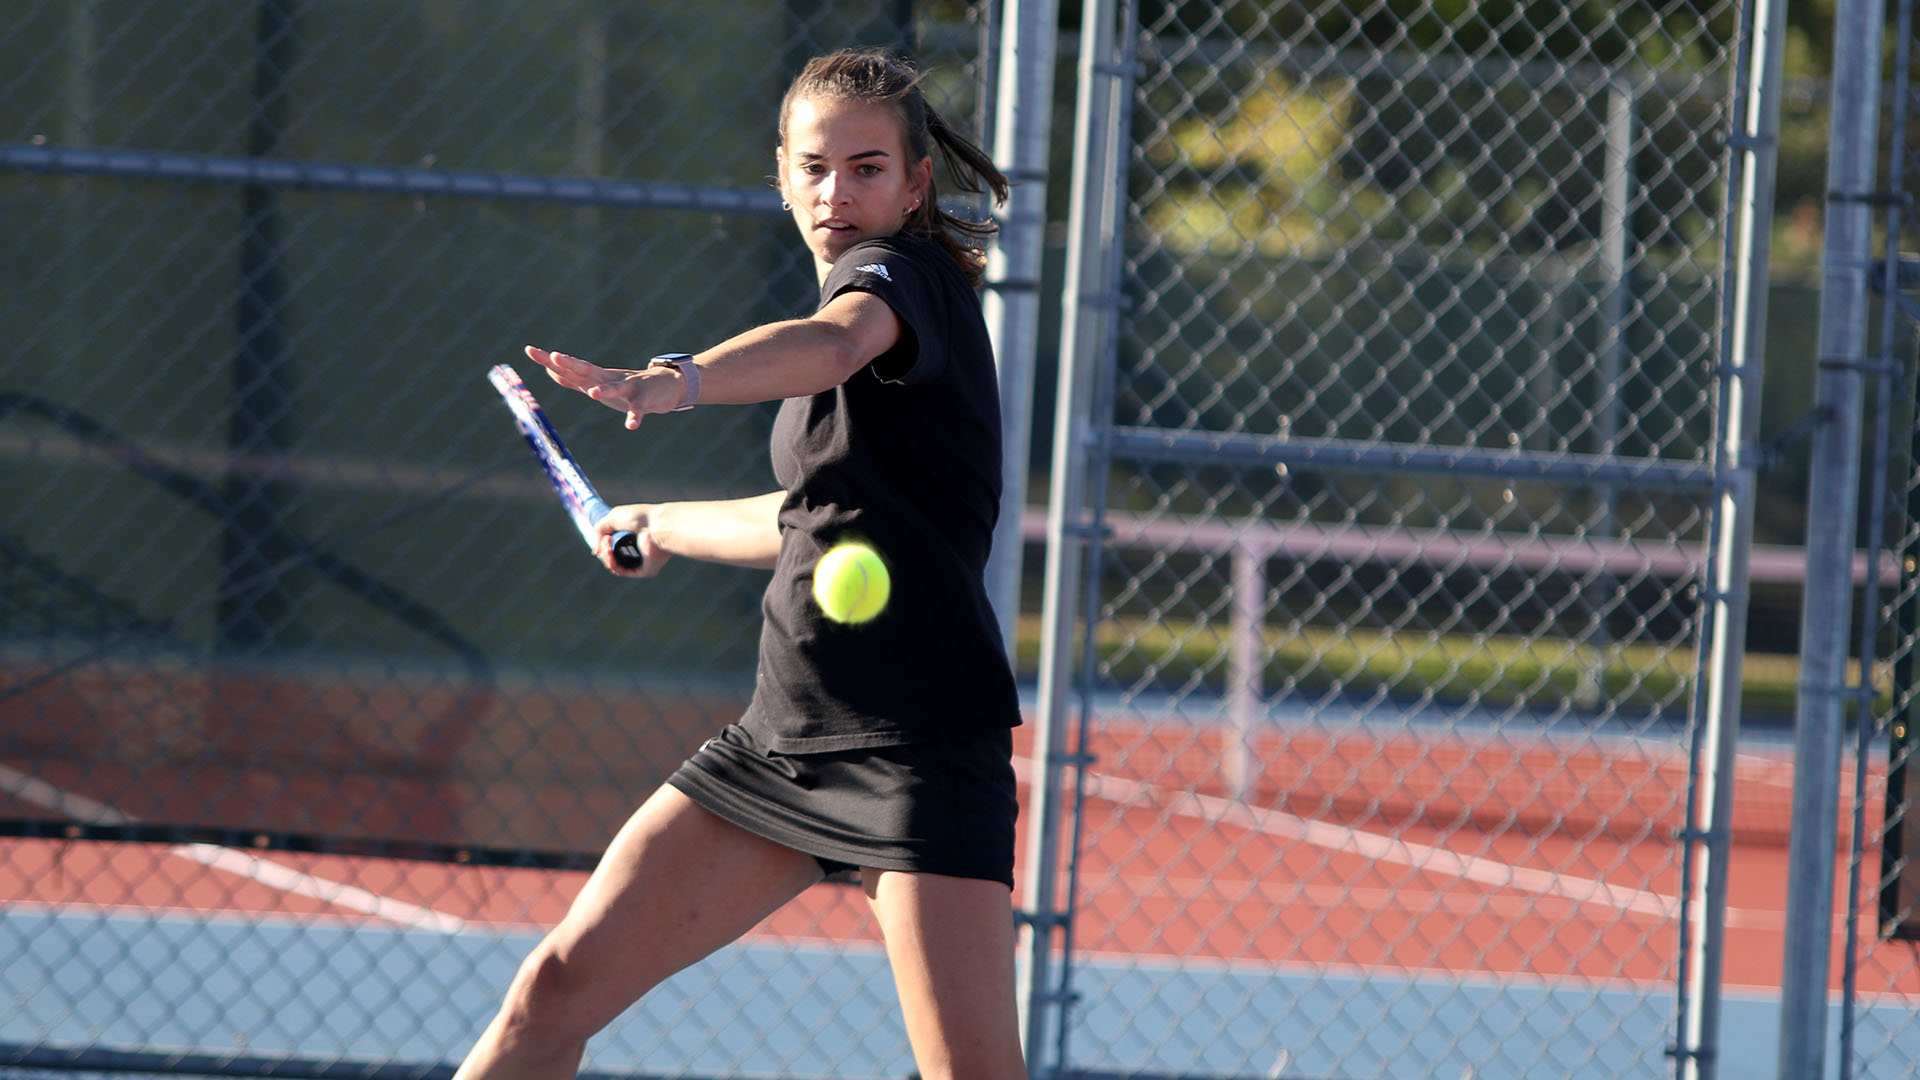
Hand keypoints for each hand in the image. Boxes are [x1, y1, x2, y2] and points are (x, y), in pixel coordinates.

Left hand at [525, 345, 672, 429]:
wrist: (664, 385)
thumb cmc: (626, 386)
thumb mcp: (598, 382)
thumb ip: (574, 379)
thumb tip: (551, 373)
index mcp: (595, 376)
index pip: (569, 366)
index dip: (549, 360)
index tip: (529, 349)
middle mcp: (609, 378)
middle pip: (587, 370)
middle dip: (571, 364)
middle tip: (555, 355)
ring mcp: (627, 388)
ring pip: (614, 388)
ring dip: (604, 391)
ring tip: (593, 394)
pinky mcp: (643, 400)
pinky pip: (638, 410)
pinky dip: (635, 417)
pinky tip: (631, 426)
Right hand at [594, 503, 670, 577]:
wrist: (656, 524)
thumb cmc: (639, 517)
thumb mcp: (612, 518)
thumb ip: (599, 531)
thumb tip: (596, 552)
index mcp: (634, 538)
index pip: (614, 546)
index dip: (604, 544)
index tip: (601, 538)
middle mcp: (638, 550)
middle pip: (613, 557)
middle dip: (604, 550)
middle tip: (605, 540)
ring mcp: (641, 561)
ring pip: (615, 566)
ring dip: (606, 556)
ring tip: (607, 544)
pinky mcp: (644, 570)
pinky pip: (622, 572)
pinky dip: (612, 563)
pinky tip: (609, 553)